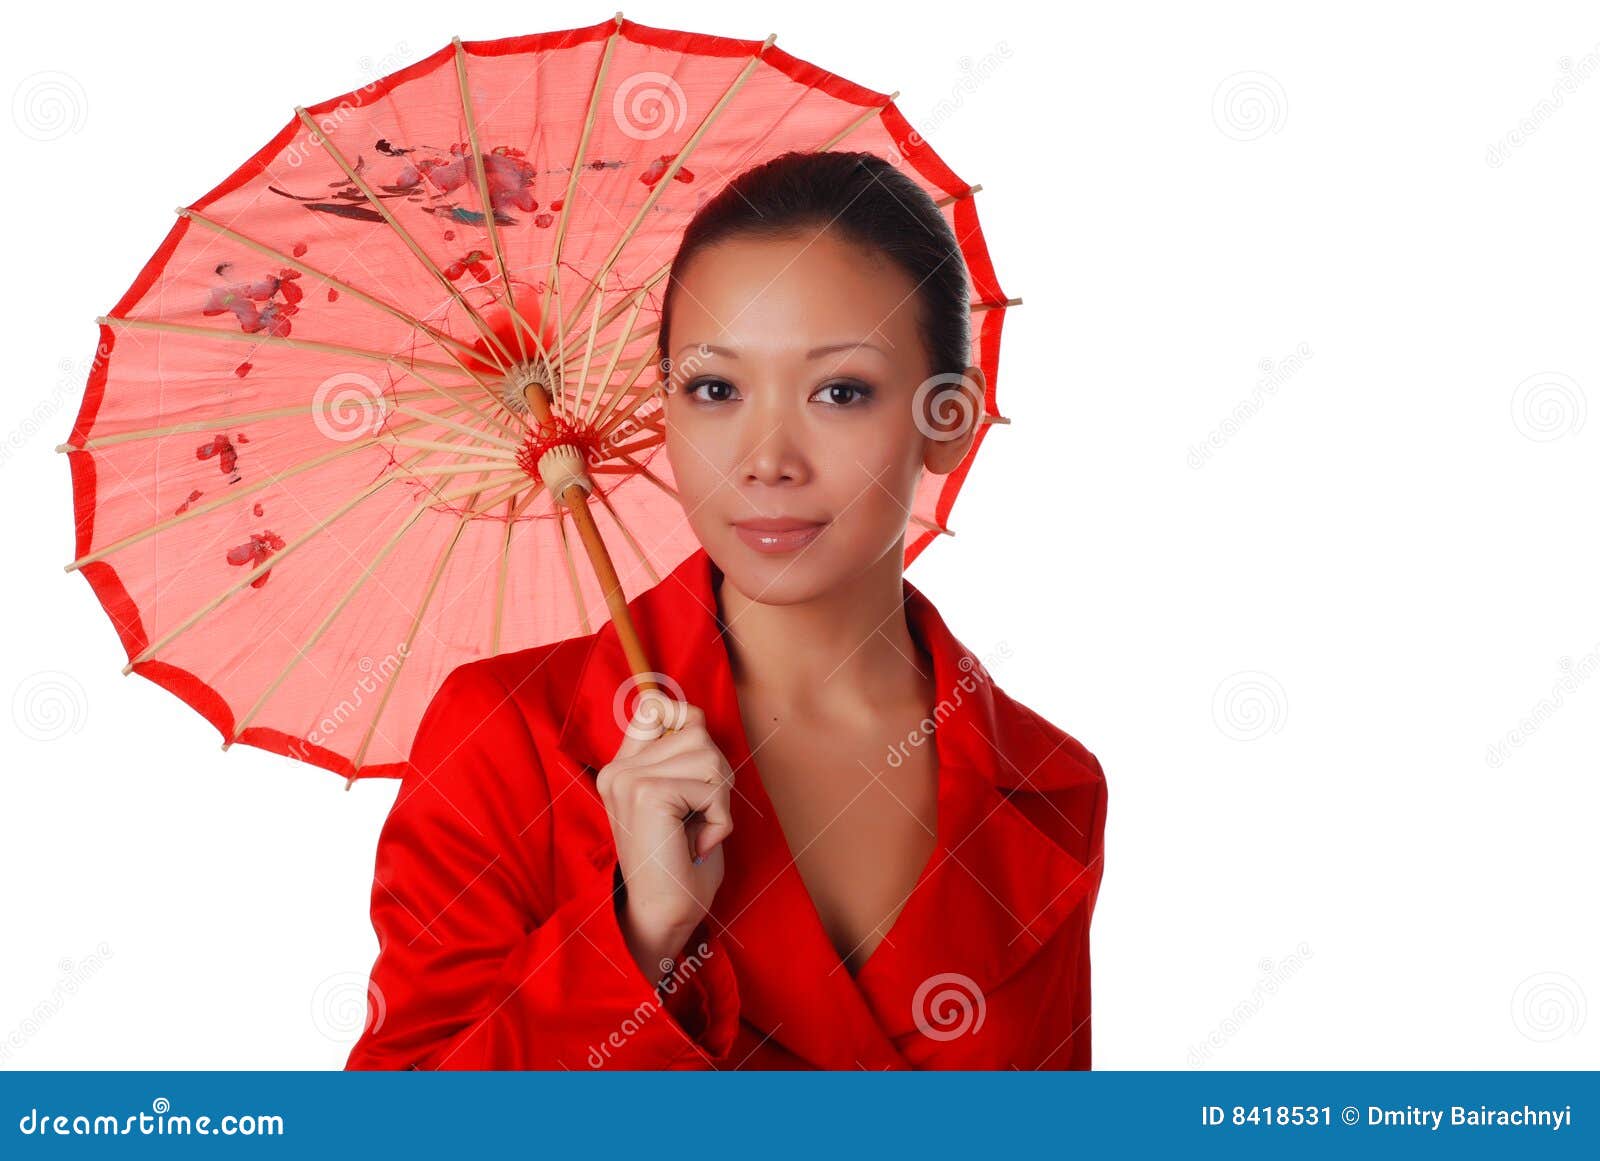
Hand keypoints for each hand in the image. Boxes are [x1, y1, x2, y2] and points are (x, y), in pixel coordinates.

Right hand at [595, 695, 734, 981]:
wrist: (664, 916)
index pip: (656, 707)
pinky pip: (711, 784)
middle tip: (701, 816)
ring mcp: (629, 779)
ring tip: (699, 830)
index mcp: (623, 769)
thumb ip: (681, 758)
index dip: (687, 721)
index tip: (697, 769)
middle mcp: (619, 769)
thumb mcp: (682, 799)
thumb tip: (693, 716)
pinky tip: (699, 844)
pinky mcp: (647, 793)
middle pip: (695, 728)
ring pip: (708, 754)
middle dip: (717, 774)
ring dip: (720, 798)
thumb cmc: (681, 864)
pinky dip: (720, 818)